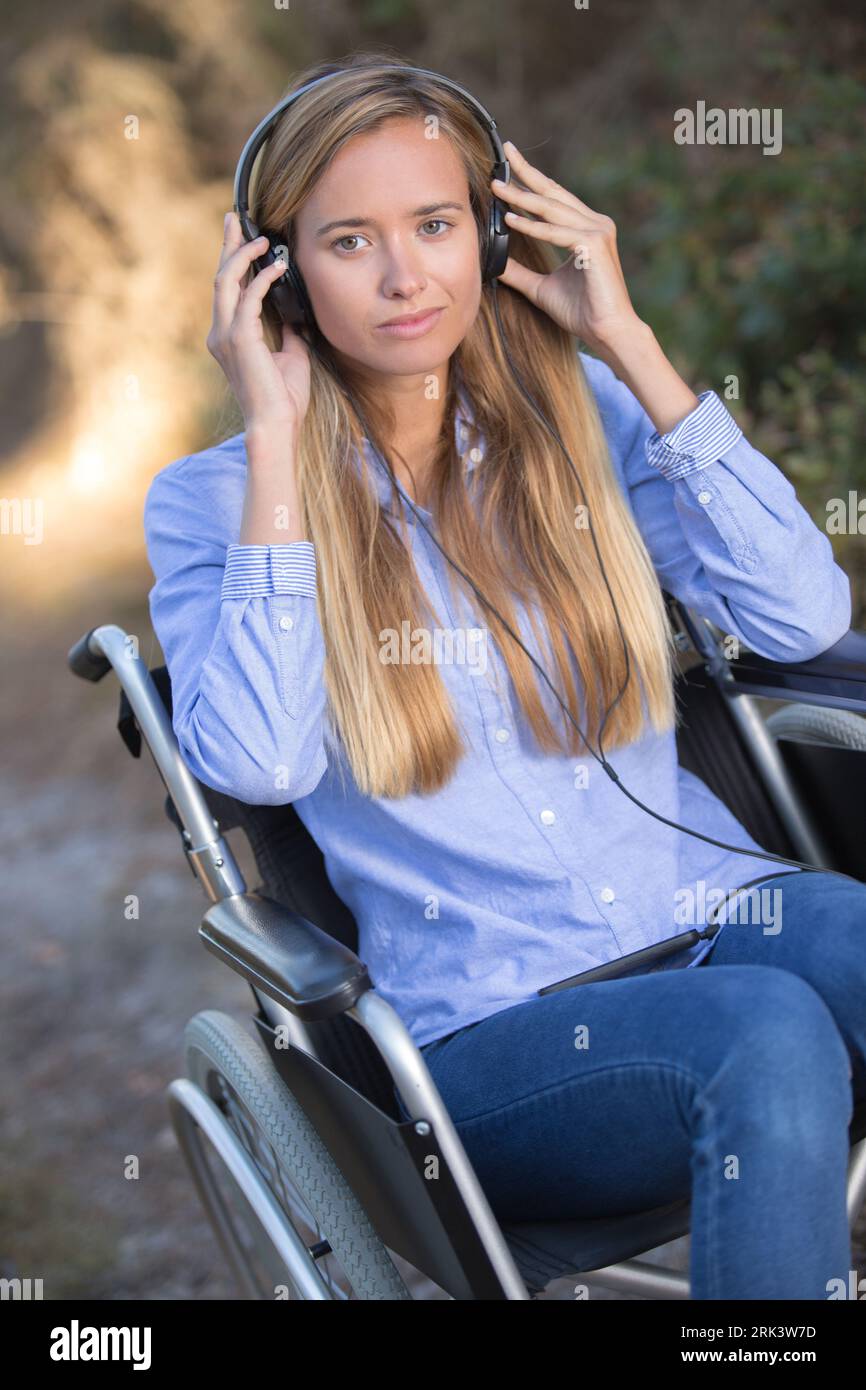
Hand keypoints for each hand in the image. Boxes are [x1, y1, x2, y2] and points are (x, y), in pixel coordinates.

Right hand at [206, 211, 310, 429]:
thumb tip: (298, 317)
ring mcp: (226, 336)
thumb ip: (290, 334)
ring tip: (261, 237)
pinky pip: (248, 297)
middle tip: (235, 218)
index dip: (235, 262)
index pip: (229, 291)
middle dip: (229, 246)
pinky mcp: (240, 339)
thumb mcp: (291, 357)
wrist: (276, 425)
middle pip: (221, 278)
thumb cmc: (283, 399)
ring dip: (243, 255)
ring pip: (226, 281)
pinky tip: (277, 266)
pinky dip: (262, 278)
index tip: (243, 238)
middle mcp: (221, 334)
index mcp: (229, 338)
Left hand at [491, 140, 645, 358]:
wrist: (607, 332)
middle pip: (554, 193)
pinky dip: (533, 227)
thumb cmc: (582, 311)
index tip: (509, 165)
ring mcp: (597, 232)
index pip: (555, 198)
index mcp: (587, 228)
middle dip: (526, 173)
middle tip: (504, 152)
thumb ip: (520, 272)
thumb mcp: (541, 287)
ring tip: (496, 187)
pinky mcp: (594, 245)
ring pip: (552, 209)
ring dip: (522, 197)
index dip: (531, 180)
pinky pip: (557, 232)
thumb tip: (495, 263)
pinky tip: (510, 220)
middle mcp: (595, 224)